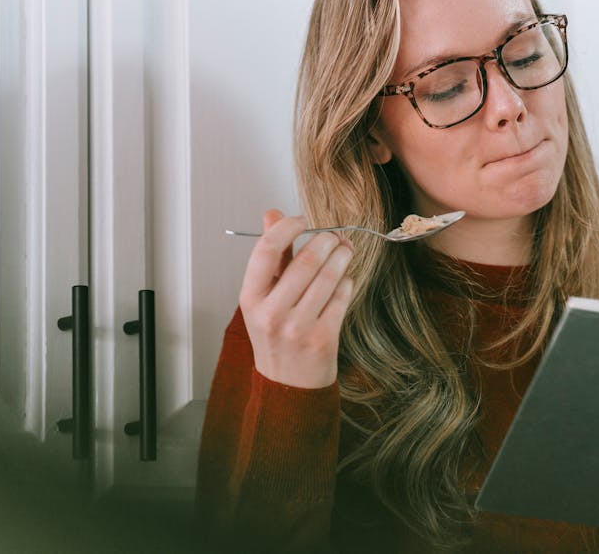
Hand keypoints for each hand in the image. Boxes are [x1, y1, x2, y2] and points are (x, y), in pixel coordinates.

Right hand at [238, 208, 354, 388]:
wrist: (287, 386)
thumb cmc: (276, 335)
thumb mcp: (263, 298)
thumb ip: (272, 256)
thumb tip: (272, 213)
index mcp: (251, 299)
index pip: (266, 250)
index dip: (287, 226)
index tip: (303, 219)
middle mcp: (271, 313)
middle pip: (307, 260)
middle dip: (327, 240)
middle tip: (335, 236)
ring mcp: (298, 327)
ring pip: (329, 276)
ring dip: (342, 256)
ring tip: (345, 250)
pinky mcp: (323, 338)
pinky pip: (342, 296)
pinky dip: (347, 282)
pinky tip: (344, 281)